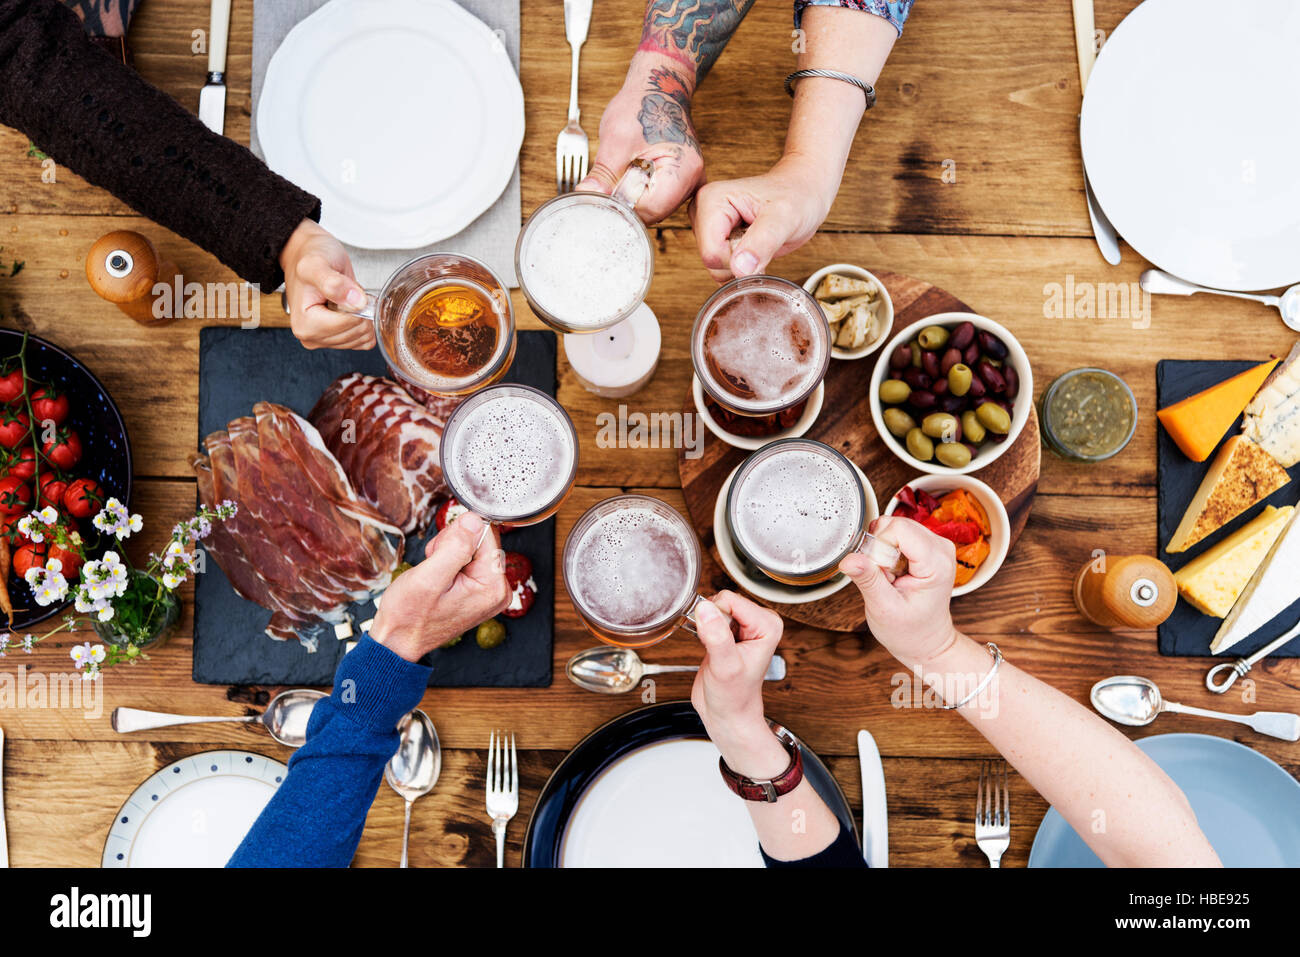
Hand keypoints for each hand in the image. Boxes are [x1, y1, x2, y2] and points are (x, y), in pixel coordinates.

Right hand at [279, 219, 373, 350]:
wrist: (306, 255)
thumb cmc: (310, 257)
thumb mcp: (317, 264)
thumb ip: (334, 283)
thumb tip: (356, 302)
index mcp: (306, 324)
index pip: (349, 324)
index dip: (357, 305)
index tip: (347, 289)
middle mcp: (312, 337)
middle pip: (357, 333)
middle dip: (360, 310)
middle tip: (346, 291)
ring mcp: (323, 340)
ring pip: (363, 338)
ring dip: (362, 315)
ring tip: (346, 297)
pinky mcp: (335, 340)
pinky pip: (363, 341)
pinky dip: (365, 323)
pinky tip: (351, 307)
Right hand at [369, 513, 510, 661]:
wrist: (398, 640)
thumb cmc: (410, 616)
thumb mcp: (429, 578)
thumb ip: (455, 547)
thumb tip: (475, 519)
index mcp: (493, 587)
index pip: (486, 535)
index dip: (457, 535)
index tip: (439, 552)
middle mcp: (498, 589)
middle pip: (480, 540)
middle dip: (452, 545)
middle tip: (433, 565)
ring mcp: (489, 590)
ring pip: (472, 547)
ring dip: (447, 552)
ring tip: (432, 573)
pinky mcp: (478, 589)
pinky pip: (467, 560)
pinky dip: (448, 561)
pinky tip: (437, 576)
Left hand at [576, 55, 704, 223]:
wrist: (658, 87)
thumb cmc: (644, 103)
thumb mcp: (617, 138)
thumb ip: (603, 174)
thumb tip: (587, 195)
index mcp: (683, 170)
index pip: (650, 209)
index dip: (623, 208)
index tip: (601, 200)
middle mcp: (691, 180)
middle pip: (653, 213)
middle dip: (626, 204)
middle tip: (606, 187)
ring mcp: (686, 183)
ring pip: (653, 208)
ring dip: (631, 198)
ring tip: (621, 174)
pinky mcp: (677, 182)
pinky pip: (655, 198)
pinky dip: (638, 192)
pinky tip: (629, 176)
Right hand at [689, 156, 835, 282]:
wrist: (804, 192)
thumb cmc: (797, 197)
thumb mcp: (786, 218)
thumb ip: (762, 242)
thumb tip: (739, 269)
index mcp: (711, 200)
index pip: (712, 254)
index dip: (740, 261)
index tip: (763, 243)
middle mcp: (702, 212)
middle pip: (712, 263)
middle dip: (741, 263)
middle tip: (763, 241)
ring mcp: (707, 226)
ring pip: (716, 269)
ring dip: (743, 266)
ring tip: (760, 243)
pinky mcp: (715, 238)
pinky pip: (722, 268)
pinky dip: (742, 267)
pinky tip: (755, 249)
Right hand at [690, 590, 788, 778]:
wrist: (728, 714)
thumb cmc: (734, 697)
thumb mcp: (725, 667)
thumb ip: (716, 636)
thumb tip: (705, 609)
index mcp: (767, 625)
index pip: (730, 600)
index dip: (716, 620)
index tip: (718, 644)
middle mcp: (759, 621)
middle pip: (722, 601)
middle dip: (712, 623)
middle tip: (717, 650)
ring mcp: (744, 625)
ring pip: (713, 607)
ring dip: (706, 627)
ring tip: (715, 651)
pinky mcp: (730, 630)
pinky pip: (709, 615)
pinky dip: (703, 630)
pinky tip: (710, 648)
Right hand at [839, 516, 959, 670]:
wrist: (926, 640)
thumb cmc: (910, 630)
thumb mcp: (884, 609)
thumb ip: (868, 580)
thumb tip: (849, 559)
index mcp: (936, 563)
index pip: (899, 529)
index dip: (879, 547)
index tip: (880, 573)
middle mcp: (941, 548)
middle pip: (896, 524)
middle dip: (880, 549)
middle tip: (884, 577)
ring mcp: (936, 545)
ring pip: (895, 526)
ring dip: (883, 550)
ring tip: (889, 577)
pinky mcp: (927, 545)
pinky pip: (897, 533)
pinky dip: (887, 550)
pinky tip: (893, 571)